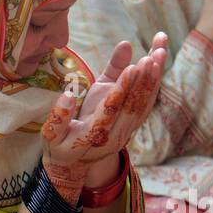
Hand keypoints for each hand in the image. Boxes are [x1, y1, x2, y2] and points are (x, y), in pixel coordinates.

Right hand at [40, 36, 165, 199]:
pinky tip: (159, 58)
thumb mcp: (51, 135)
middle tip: (151, 55)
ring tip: (161, 50)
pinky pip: (147, 100)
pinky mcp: (133, 123)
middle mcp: (115, 136)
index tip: (131, 68)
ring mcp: (127, 130)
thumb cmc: (61, 144)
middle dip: (143, 79)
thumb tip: (68, 93)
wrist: (76, 163)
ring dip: (154, 76)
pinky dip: (155, 79)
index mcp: (93, 137)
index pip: (111, 110)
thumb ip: (58, 116)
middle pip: (133, 105)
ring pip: (144, 102)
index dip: (121, 90)